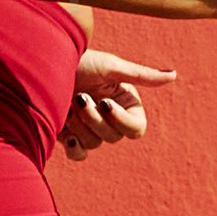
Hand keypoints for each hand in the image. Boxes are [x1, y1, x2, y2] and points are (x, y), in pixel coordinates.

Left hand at [59, 44, 177, 154]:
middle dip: (94, 119)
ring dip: (80, 125)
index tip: (105, 102)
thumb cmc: (80, 61)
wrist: (43, 63)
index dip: (122, 120)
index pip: (137, 128)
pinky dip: (74, 147)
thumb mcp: (111, 67)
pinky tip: (65, 131)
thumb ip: (142, 75)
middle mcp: (110, 117)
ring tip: (68, 102)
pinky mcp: (70, 135)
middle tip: (79, 97)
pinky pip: (79, 155)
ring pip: (94, 144)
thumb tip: (174, 75)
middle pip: (114, 137)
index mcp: (125, 103)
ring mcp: (90, 127)